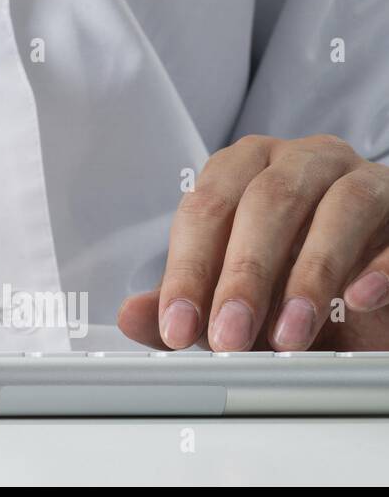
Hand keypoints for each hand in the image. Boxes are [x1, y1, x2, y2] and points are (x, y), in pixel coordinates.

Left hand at [119, 134, 388, 351]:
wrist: (370, 278)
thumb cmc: (290, 276)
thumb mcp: (233, 293)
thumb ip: (185, 300)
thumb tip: (132, 316)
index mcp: (243, 168)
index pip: (205, 210)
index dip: (188, 271)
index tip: (178, 327)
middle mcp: (300, 160)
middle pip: (265, 203)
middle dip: (242, 276)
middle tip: (229, 336)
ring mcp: (360, 178)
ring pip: (335, 208)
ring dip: (309, 276)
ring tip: (289, 334)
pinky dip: (379, 265)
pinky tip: (361, 299)